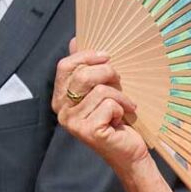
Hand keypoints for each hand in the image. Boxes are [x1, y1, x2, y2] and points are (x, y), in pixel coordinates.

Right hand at [53, 41, 148, 171]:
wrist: (129, 151)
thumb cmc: (116, 118)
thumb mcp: (102, 89)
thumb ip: (86, 67)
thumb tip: (75, 40)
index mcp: (61, 98)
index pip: (64, 66)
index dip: (86, 56)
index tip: (107, 56)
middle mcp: (62, 111)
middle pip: (83, 75)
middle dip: (108, 73)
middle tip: (120, 82)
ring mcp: (73, 122)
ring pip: (100, 90)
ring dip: (120, 95)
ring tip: (124, 106)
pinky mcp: (88, 131)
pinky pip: (109, 105)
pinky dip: (122, 108)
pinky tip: (122, 119)